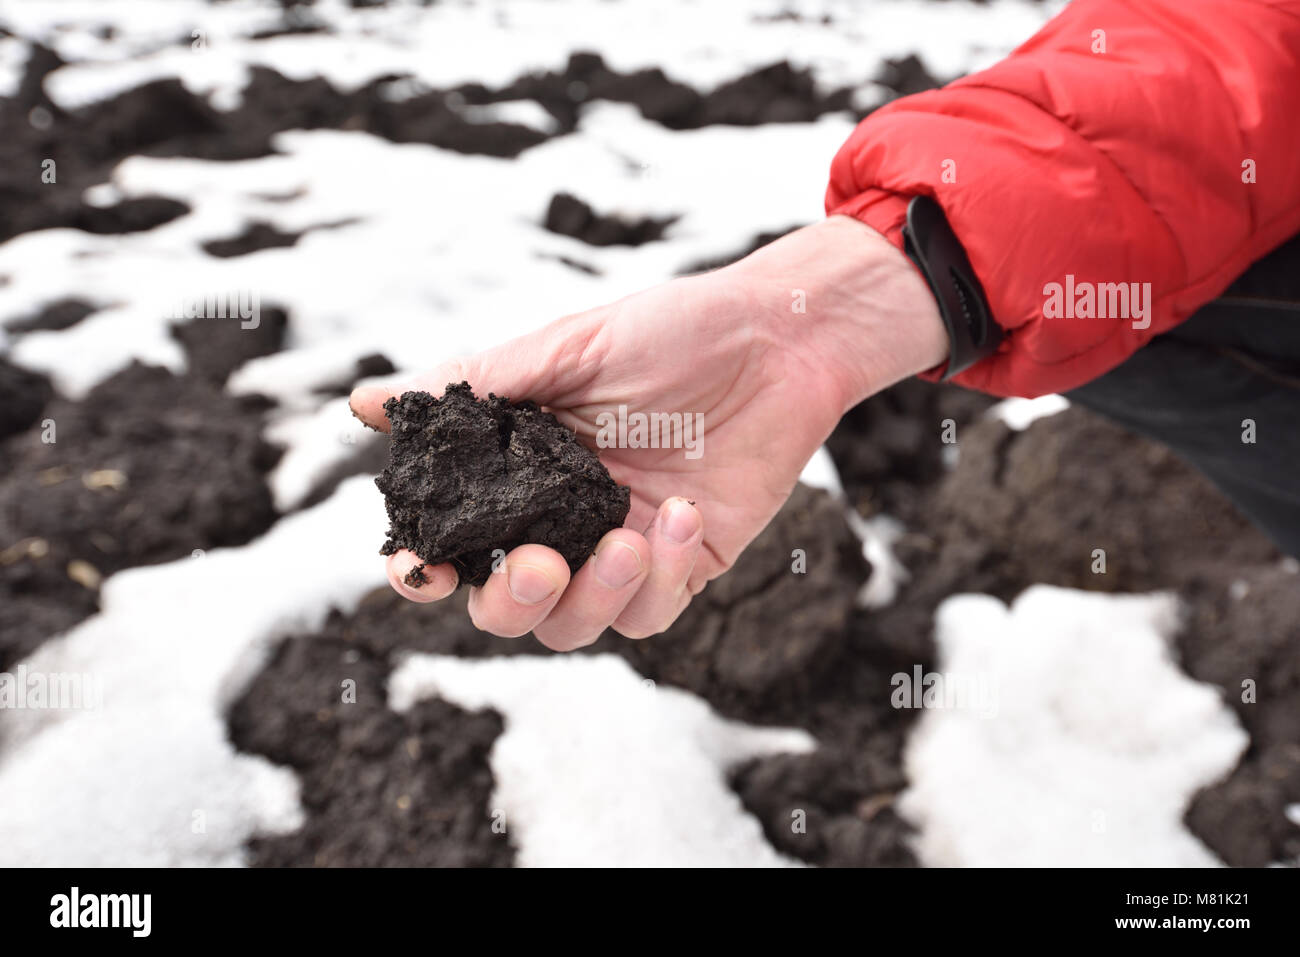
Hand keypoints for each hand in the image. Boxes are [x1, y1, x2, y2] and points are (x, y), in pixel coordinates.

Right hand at [349, 215, 946, 649]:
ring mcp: (619, 547)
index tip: (422, 570)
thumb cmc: (670, 331)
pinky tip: (680, 513)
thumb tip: (365, 403)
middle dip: (509, 600)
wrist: (778, 337)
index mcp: (518, 472)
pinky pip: (652, 610)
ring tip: (622, 540)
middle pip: (507, 606)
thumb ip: (473, 385)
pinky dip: (659, 576)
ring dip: (590, 598)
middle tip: (536, 564)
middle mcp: (560, 519)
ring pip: (575, 626)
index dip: (424, 568)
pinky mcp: (681, 565)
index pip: (453, 541)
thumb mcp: (565, 349)